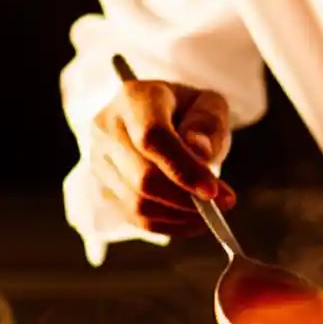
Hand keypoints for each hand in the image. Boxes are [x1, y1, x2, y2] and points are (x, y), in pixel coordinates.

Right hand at [90, 79, 235, 235]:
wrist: (153, 116)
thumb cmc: (186, 110)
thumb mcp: (208, 104)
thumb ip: (208, 123)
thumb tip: (199, 152)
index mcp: (134, 98)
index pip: (152, 138)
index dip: (183, 169)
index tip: (213, 191)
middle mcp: (107, 128)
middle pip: (142, 177)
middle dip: (186, 198)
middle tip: (222, 204)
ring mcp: (99, 160)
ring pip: (137, 203)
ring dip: (179, 215)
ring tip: (210, 212)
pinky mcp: (103, 186)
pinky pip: (135, 218)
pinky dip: (168, 224)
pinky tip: (192, 219)